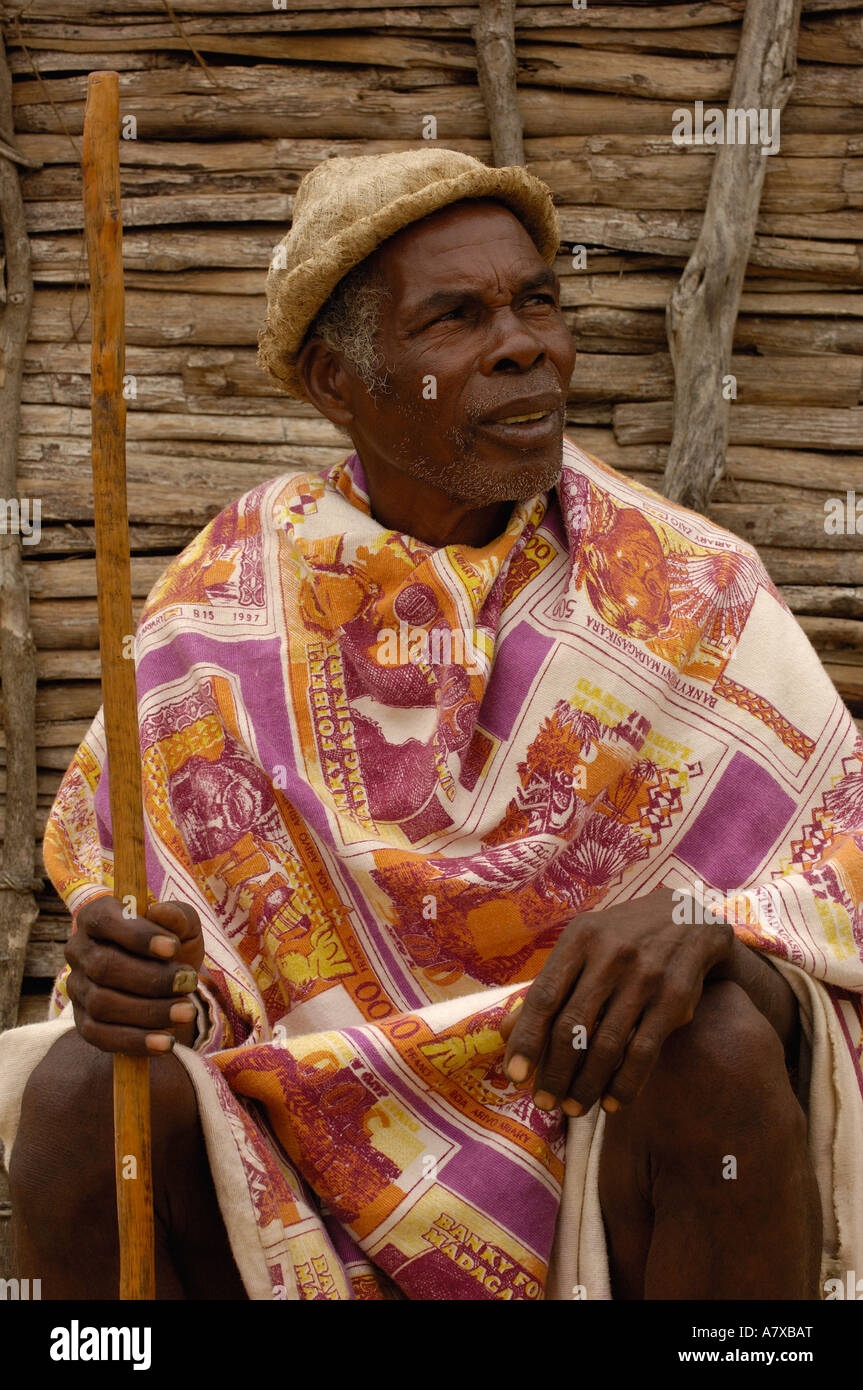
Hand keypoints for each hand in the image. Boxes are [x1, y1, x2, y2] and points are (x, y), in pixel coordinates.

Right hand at [65, 895, 204, 1055]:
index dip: (137, 935)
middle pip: (104, 966)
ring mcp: (77, 989)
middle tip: (189, 982)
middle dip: (151, 978)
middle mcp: (79, 951)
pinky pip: (102, 1036)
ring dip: (149, 1011)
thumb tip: (161, 913)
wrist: (169, 986)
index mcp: (97, 917)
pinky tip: (166, 1042)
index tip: (173, 947)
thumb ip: (177, 916)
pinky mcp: (84, 1023)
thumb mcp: (183, 928)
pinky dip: (136, 1041)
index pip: (105, 921)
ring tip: (187, 1011)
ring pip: (103, 1003)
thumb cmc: (172, 948)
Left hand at [500, 887, 732, 1116]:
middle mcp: (611, 955)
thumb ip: (547, 987)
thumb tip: (506, 1033)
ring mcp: (645, 977)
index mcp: (579, 939)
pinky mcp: (674, 999)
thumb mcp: (582, 946)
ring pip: (608, 1044)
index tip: (514, 1076)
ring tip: (572, 1109)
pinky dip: (625, 1083)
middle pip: (573, 1026)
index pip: (544, 996)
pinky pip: (644, 1051)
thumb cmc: (620, 939)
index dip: (527, 1040)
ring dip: (587, 1085)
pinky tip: (612, 1104)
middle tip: (544, 1104)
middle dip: (555, 1072)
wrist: (688, 920)